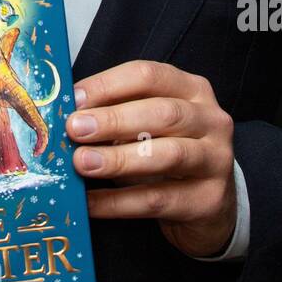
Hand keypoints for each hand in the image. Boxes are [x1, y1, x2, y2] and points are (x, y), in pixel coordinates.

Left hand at [66, 59, 236, 258]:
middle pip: (163, 113)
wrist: (210, 206)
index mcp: (191, 90)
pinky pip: (158, 199)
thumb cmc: (169, 153)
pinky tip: (90, 202)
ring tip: (82, 163)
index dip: (108, 85)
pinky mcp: (207, 201)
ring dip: (118, 159)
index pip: (149, 76)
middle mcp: (210, 120)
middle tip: (75, 129)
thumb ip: (116, 113)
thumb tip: (66, 114)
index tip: (74, 99)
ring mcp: (215, 161)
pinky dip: (118, 202)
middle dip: (114, 120)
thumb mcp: (148, 125)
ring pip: (167, 155)